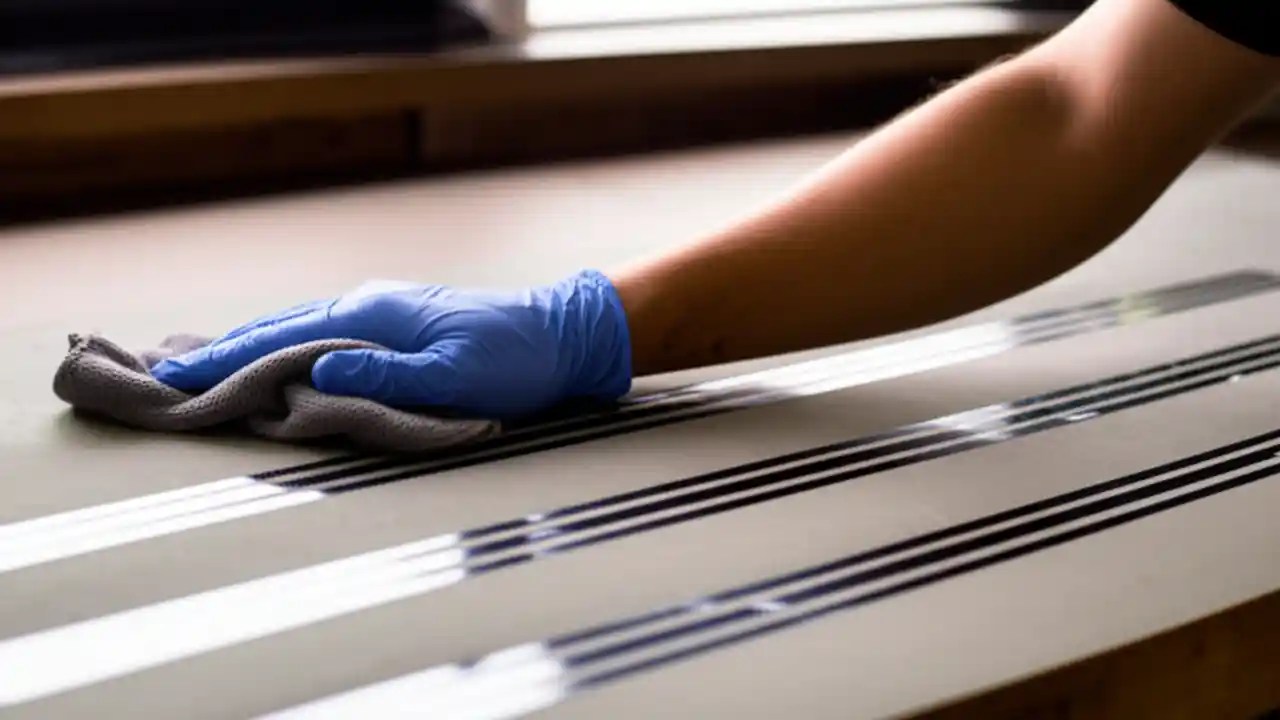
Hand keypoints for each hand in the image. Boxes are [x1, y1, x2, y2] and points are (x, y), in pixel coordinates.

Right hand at [150, 270, 632, 419]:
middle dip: (223, 350)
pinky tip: (279, 355)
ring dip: (251, 346)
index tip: (174, 374)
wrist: (566, 332)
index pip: (283, 340)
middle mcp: (368, 306)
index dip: (228, 360)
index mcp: (373, 317)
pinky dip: (289, 344)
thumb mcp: (455, 376)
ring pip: (300, 329)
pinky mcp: (399, 325)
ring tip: (204, 361)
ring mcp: (383, 311)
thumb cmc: (516, 359)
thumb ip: (386, 376)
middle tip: (165, 370)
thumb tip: (314, 372)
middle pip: (280, 329)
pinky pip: (326, 334)